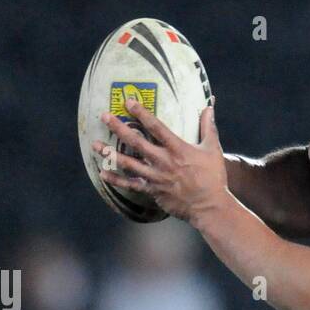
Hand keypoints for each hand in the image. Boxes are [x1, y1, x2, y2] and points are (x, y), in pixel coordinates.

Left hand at [92, 99, 228, 224]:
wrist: (210, 207)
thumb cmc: (213, 177)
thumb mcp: (213, 149)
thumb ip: (208, 126)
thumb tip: (209, 106)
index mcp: (178, 149)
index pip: (156, 127)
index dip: (141, 113)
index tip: (128, 102)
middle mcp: (164, 161)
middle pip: (136, 142)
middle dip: (118, 128)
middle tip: (104, 116)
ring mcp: (156, 177)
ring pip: (129, 163)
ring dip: (110, 154)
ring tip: (96, 145)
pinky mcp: (153, 191)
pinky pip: (131, 185)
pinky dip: (116, 180)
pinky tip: (103, 173)